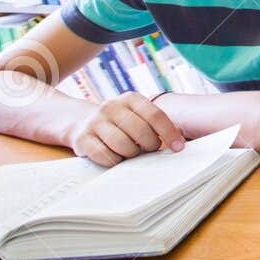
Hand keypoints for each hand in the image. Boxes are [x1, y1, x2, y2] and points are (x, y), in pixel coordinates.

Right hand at [68, 94, 183, 166]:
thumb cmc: (120, 123)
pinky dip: (114, 160)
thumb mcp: (137, 115)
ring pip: (124, 146)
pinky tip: (115, 156)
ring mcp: (95, 122)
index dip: (169, 133)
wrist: (80, 122)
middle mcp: (111, 106)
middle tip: (147, 148)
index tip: (178, 147)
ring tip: (130, 150)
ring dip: (131, 154)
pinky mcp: (82, 139)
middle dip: (149, 145)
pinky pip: (106, 156)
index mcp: (130, 98)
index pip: (156, 115)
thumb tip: (178, 143)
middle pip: (141, 132)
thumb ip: (155, 123)